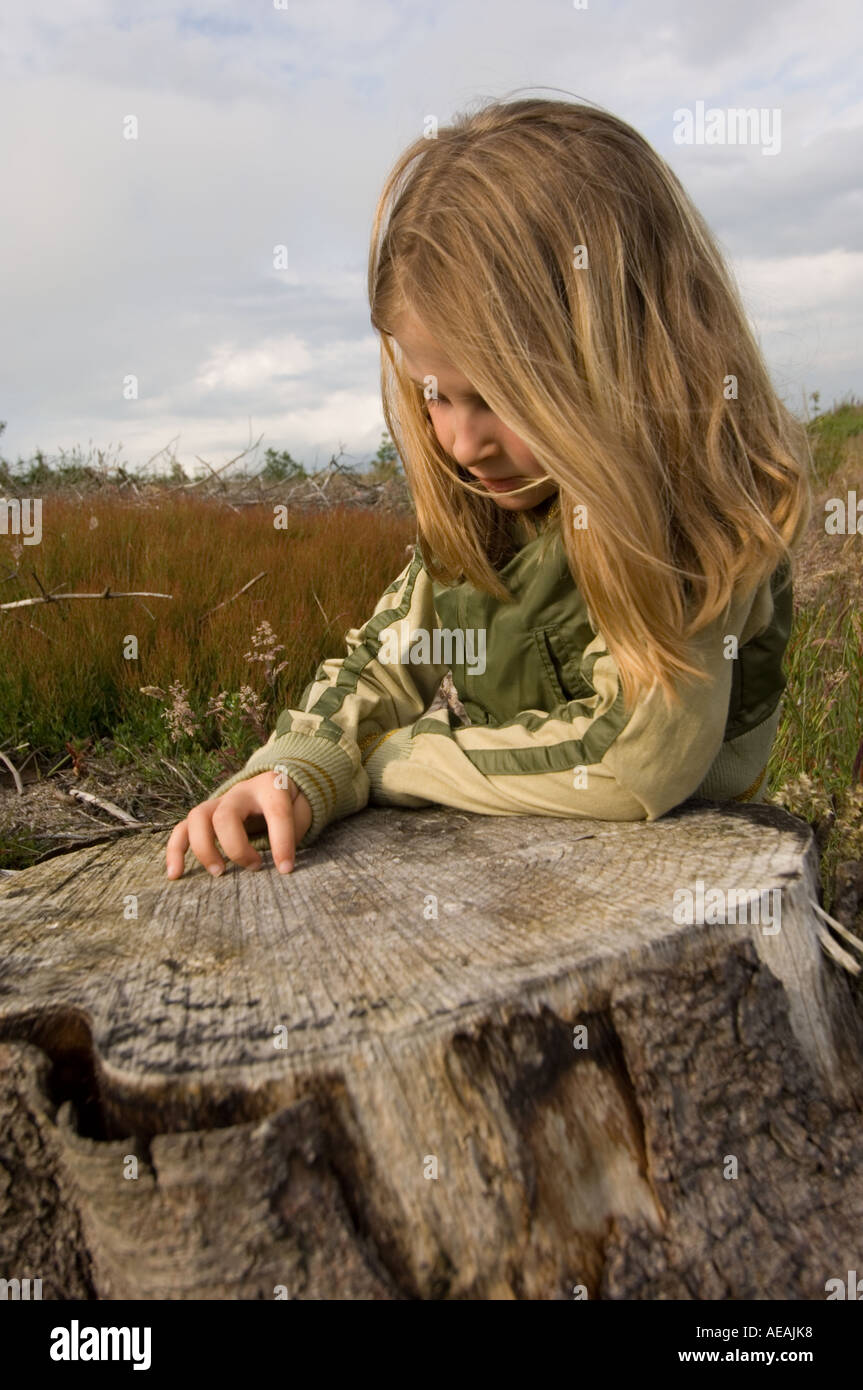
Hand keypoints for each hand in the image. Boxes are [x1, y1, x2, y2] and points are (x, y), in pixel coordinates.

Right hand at [165, 770, 312, 878]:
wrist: (272, 784)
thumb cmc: (289, 803)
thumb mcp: (303, 809)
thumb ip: (296, 828)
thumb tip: (279, 856)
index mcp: (270, 787)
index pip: (275, 812)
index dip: (282, 841)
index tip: (286, 869)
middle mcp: (239, 792)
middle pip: (226, 815)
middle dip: (237, 847)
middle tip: (255, 868)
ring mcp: (218, 802)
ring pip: (197, 818)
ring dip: (204, 849)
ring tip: (219, 873)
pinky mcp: (205, 816)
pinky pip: (182, 830)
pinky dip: (175, 851)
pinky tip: (175, 875)